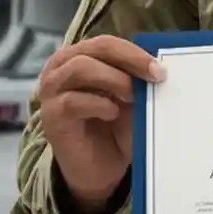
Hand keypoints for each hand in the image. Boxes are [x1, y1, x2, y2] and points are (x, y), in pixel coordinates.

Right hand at [38, 35, 165, 213]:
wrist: (99, 169)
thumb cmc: (116, 127)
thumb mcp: (134, 100)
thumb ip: (140, 81)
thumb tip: (160, 67)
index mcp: (83, 56)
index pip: (108, 44)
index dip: (135, 52)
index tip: (161, 69)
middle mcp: (62, 67)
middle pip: (96, 48)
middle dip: (130, 59)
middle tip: (155, 76)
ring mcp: (52, 90)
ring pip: (81, 68)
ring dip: (113, 79)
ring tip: (132, 95)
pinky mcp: (51, 115)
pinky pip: (73, 101)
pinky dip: (98, 104)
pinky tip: (113, 113)